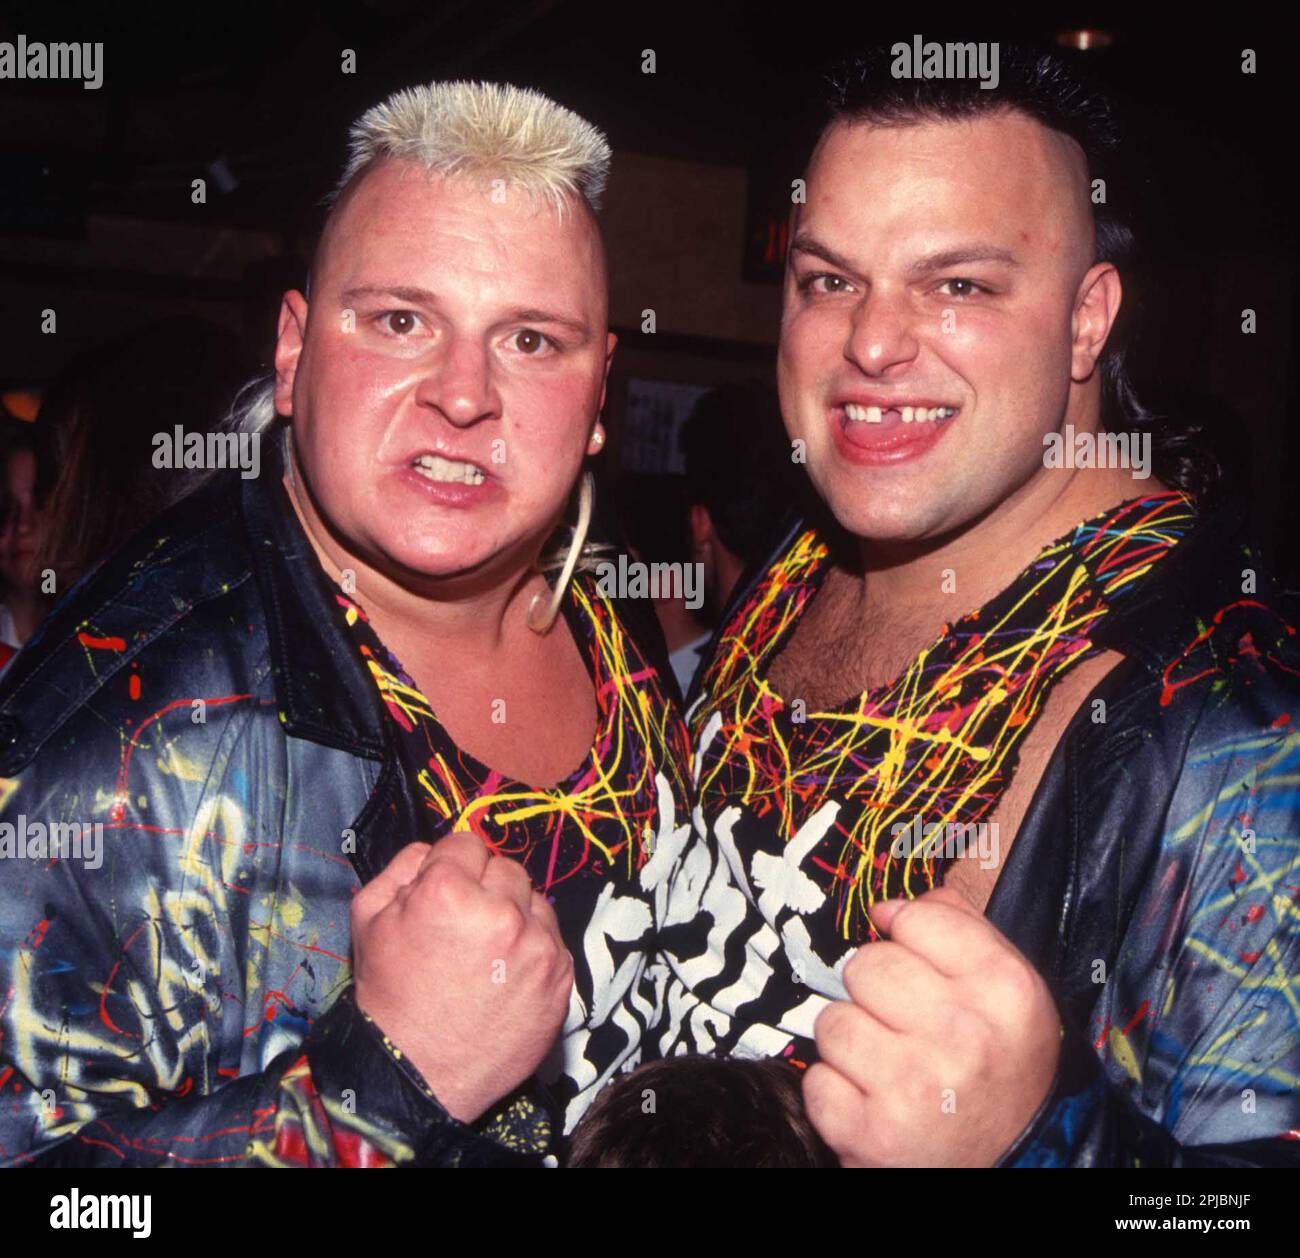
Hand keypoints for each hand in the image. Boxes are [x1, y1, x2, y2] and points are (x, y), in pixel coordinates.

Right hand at [351, 830, 573, 1123]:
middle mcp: (500, 912)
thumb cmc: (389, 997)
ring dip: (514, 915)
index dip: (450, 868)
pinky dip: (532, 948)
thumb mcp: (368, 919)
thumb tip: (435, 850)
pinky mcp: (561, 975)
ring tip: (485, 954)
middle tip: (463, 926)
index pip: (466, 843)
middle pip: (506, 868)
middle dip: (485, 888)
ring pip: (534, 900)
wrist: (416, 1076)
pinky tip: (505, 975)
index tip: (443, 895)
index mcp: (448, 891)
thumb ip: (403, 867)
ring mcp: (537, 945)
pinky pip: (552, 937)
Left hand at [803, 886, 1060, 1166]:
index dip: (905, 937)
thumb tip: (886, 906)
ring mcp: (913, 1087)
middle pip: (865, 965)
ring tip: (889, 1064)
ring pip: (832, 1021)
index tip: (916, 964)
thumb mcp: (1007, 989)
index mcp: (1003, 989)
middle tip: (903, 1023)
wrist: (1019, 1162)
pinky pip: (816, 1079)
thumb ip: (957, 927)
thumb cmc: (1003, 1063)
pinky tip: (873, 1099)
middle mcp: (962, 1035)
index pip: (915, 918)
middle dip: (875, 991)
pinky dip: (836, 1091)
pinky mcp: (871, 1134)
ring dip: (852, 1041)